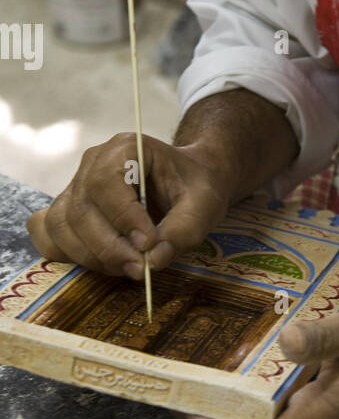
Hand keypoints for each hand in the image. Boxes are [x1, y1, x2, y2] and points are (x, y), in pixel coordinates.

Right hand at [27, 133, 232, 277]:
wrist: (188, 180)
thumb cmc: (195, 186)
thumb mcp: (205, 203)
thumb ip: (184, 229)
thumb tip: (153, 260)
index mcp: (125, 149)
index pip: (106, 183)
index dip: (123, 217)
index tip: (148, 244)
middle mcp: (93, 163)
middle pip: (81, 209)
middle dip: (109, 247)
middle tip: (141, 269)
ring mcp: (76, 186)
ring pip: (63, 226)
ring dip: (93, 256)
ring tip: (131, 268)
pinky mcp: (69, 210)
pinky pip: (52, 235)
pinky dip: (70, 255)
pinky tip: (103, 263)